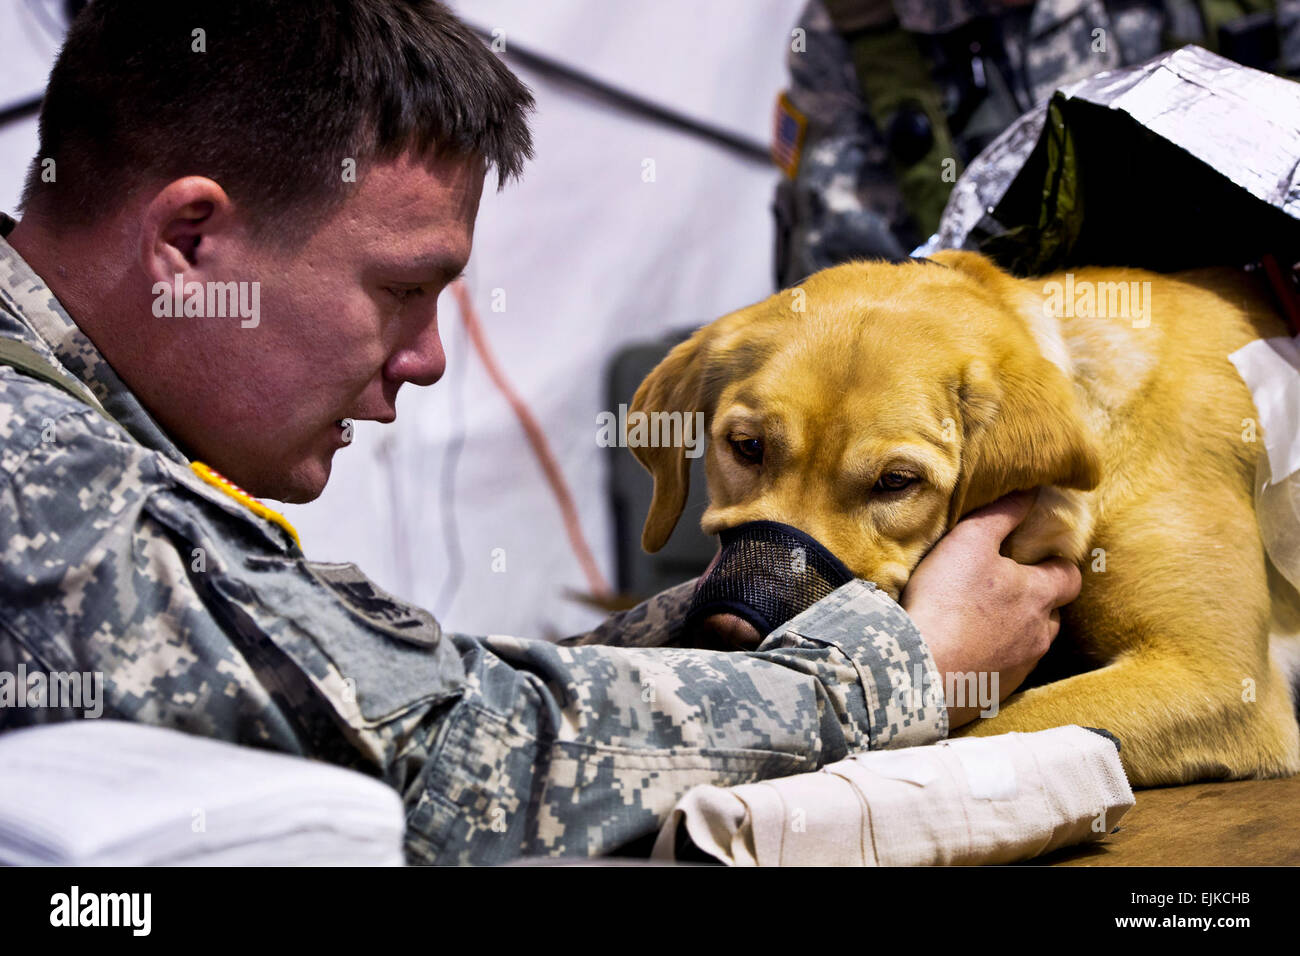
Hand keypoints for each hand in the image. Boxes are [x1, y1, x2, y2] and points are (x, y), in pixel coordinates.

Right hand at [900, 491, 1081, 728]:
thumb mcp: (970, 542)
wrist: (920, 672)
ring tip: (980, 624)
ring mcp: (1020, 668)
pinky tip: (964, 653)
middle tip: (1003, 590)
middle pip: (1052, 614)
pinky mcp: (996, 693)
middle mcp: (1040, 634)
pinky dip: (990, 660)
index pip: (1069, 575)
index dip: (1056, 564)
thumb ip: (1002, 514)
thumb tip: (1031, 491)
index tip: (1036, 557)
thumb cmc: (948, 601)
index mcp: (1039, 595)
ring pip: (1029, 645)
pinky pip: (1002, 672)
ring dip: (1013, 633)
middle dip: (1035, 602)